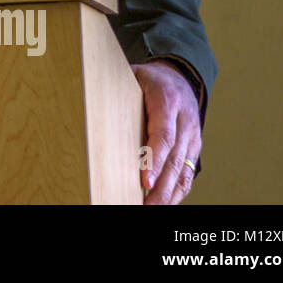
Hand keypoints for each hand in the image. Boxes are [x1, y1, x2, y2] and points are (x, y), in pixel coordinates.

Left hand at [132, 60, 200, 204]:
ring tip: (152, 208)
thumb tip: (89, 93)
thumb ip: (118, 86)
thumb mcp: (134, 75)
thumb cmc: (151, 80)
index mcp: (168, 102)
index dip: (154, 159)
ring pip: (183, 169)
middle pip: (174, 158)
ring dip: (169, 193)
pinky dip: (178, 190)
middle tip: (146, 204)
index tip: (144, 180)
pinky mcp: (194, 147)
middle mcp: (185, 121)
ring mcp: (193, 136)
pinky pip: (188, 172)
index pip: (164, 135)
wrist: (180, 77)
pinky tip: (165, 202)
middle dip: (161, 185)